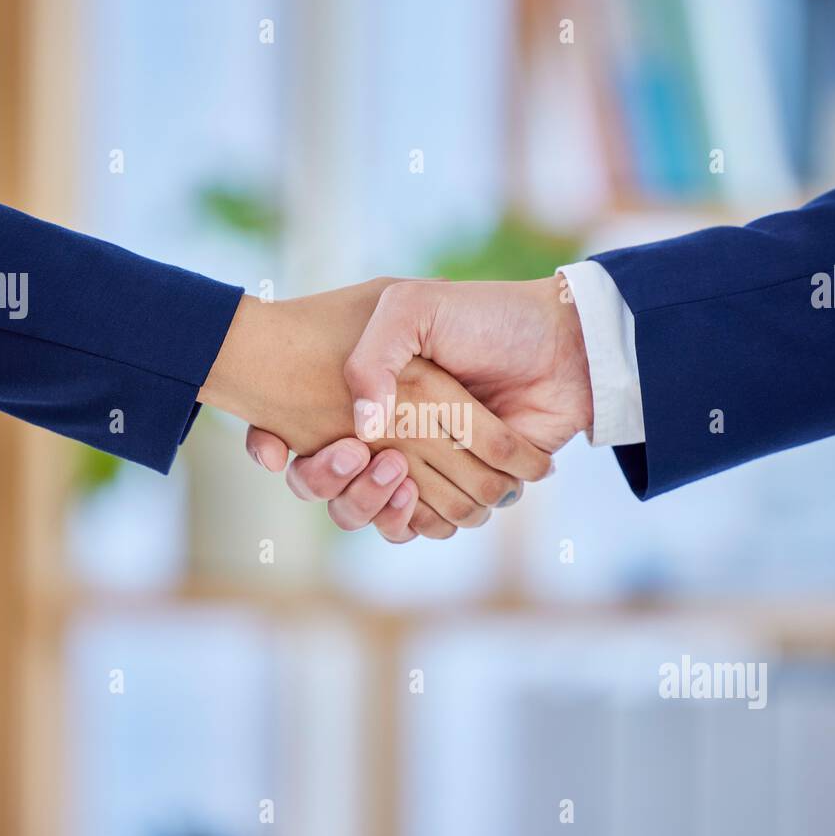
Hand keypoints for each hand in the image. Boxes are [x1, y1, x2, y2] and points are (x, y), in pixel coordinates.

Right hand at [200, 278, 552, 539]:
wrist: (563, 347)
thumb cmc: (485, 318)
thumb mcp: (412, 307)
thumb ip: (371, 355)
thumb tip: (360, 427)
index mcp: (358, 392)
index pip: (292, 433)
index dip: (271, 448)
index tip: (280, 449)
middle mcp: (381, 435)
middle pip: (327, 488)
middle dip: (331, 484)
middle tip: (361, 456)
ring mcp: (419, 468)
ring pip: (369, 516)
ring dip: (373, 505)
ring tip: (398, 475)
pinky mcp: (459, 494)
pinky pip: (420, 528)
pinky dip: (416, 520)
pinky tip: (419, 495)